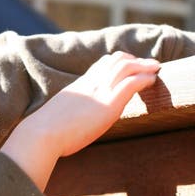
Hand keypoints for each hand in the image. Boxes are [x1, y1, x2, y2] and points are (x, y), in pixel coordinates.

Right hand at [1, 52, 159, 189]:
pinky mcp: (108, 104)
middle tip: (146, 66)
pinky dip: (144, 78)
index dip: (116, 63)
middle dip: (133, 60)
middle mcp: (90, 84)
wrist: (41, 134)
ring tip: (155, 69)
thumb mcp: (57, 117)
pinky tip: (152, 80)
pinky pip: (131, 82)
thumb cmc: (44, 133)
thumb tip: (66, 125)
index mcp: (78, 87)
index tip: (128, 67)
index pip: (100, 65)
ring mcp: (99, 92)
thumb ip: (68, 115)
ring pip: (126, 66)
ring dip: (144, 66)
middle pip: (115, 60)